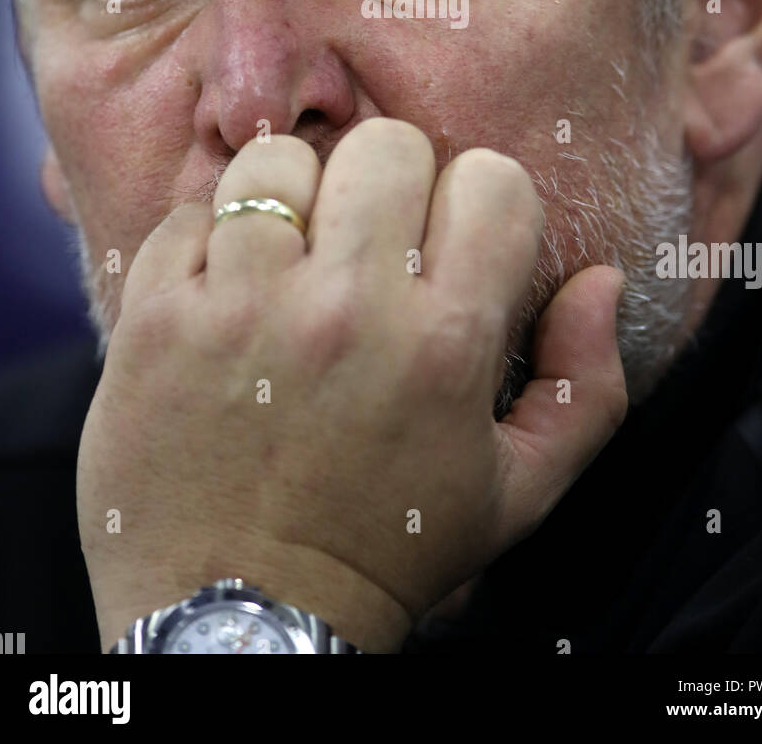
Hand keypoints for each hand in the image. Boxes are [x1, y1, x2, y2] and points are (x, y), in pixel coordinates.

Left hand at [77, 119, 626, 651]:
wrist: (246, 618)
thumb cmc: (392, 547)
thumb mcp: (521, 492)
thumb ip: (588, 385)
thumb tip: (601, 279)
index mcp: (446, 343)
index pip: (490, 178)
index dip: (480, 201)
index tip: (452, 242)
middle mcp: (348, 309)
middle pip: (386, 144)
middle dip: (391, 181)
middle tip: (372, 241)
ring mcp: (244, 308)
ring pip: (281, 160)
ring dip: (296, 197)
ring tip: (294, 254)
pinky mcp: (160, 319)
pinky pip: (193, 210)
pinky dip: (213, 237)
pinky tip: (230, 288)